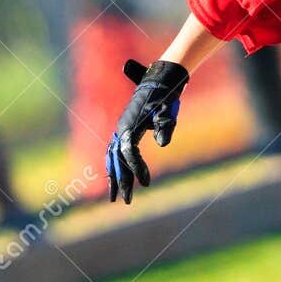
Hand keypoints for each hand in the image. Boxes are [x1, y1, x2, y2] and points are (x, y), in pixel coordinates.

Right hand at [106, 57, 188, 204]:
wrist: (159, 80)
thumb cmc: (165, 96)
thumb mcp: (168, 111)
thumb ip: (165, 126)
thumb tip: (163, 144)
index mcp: (129, 126)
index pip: (129, 152)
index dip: (137, 168)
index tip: (145, 183)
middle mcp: (120, 130)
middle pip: (117, 160)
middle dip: (121, 181)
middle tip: (127, 201)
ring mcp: (120, 131)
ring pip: (112, 158)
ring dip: (115, 178)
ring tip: (116, 198)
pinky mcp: (124, 132)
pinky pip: (115, 154)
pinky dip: (115, 168)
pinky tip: (117, 181)